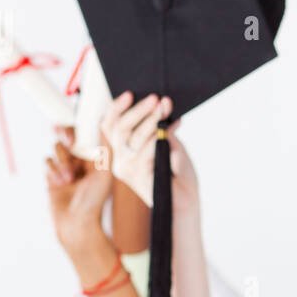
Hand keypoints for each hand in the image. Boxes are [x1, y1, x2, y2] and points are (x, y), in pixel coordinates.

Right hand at [46, 127, 112, 252]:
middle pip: (68, 134)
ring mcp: (66, 166)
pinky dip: (53, 170)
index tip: (77, 125)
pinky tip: (60, 183)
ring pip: (57, 148)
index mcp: (97, 157)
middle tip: (69, 144)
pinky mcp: (52, 175)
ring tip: (70, 178)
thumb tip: (101, 126)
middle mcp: (82, 159)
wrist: (76, 224)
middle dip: (66, 137)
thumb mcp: (104, 173)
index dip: (80, 126)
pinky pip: (47, 161)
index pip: (86, 132)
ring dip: (62, 160)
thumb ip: (103, 149)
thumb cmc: (94, 201)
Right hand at [100, 92, 198, 216]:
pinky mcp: (140, 179)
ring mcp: (128, 171)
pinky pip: (147, 152)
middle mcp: (121, 161)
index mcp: (123, 152)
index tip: (130, 93)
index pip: (110, 126)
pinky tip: (171, 129)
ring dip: (151, 120)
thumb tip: (165, 107)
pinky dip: (159, 137)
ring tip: (165, 108)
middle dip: (139, 110)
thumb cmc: (177, 175)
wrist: (186, 202)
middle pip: (120, 129)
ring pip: (133, 138)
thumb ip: (163, 130)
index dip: (116, 108)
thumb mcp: (169, 145)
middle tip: (156, 98)